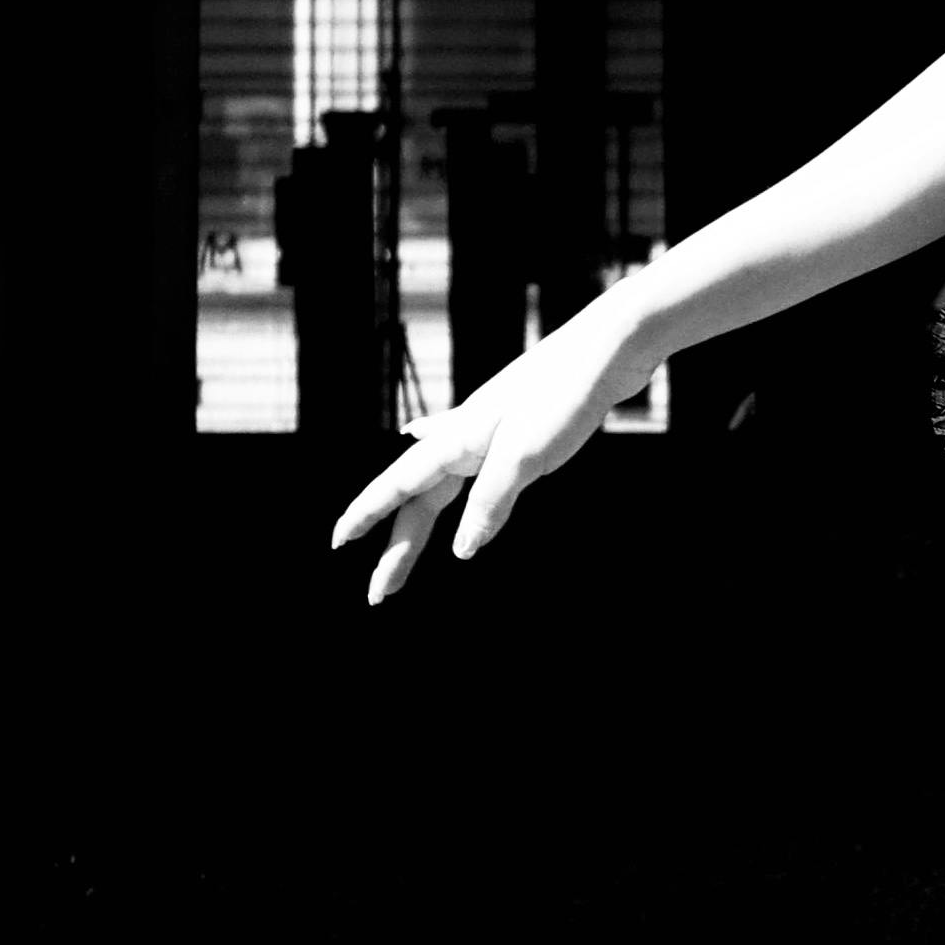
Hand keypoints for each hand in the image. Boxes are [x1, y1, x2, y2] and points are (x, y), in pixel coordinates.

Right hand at [329, 293, 646, 606]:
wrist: (608, 348)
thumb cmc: (566, 396)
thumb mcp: (528, 456)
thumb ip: (492, 502)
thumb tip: (461, 551)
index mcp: (457, 442)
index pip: (398, 487)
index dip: (367, 517)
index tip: (337, 543)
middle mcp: (462, 437)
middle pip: (417, 501)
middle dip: (396, 548)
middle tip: (378, 596)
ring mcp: (486, 433)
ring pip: (438, 489)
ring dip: (419, 528)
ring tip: (398, 564)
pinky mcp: (512, 431)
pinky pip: (462, 469)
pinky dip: (441, 481)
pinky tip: (428, 454)